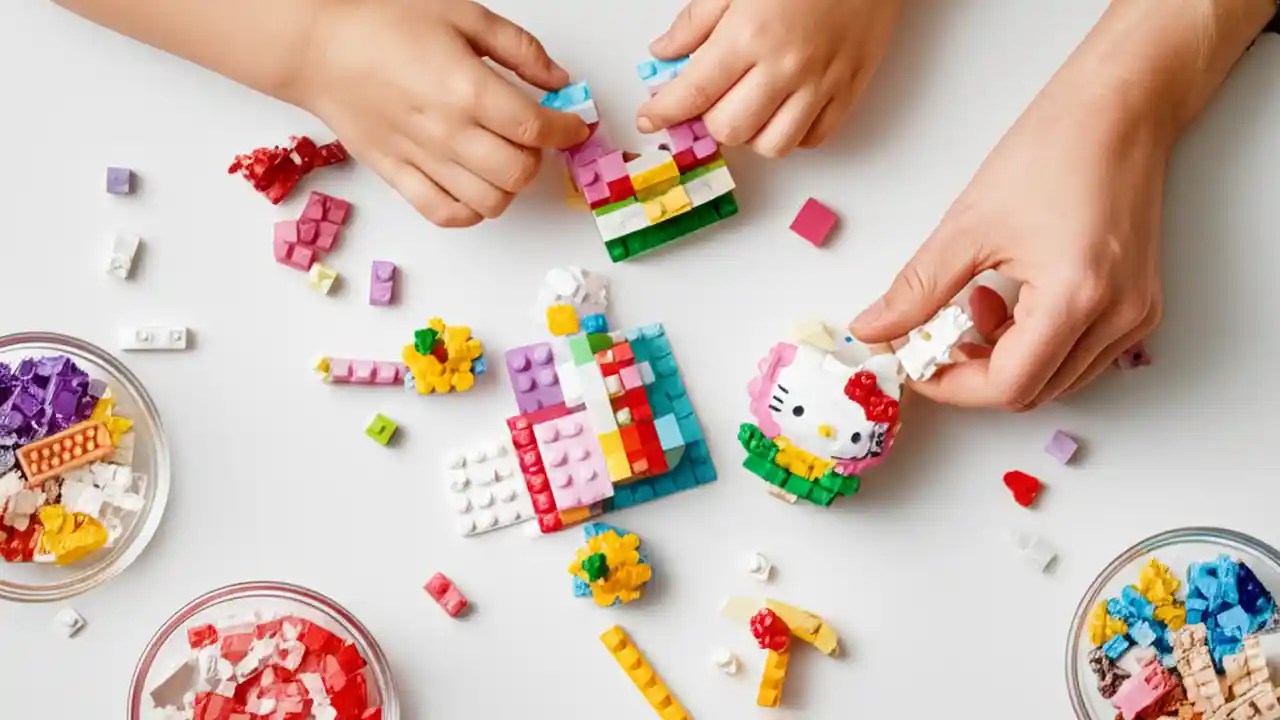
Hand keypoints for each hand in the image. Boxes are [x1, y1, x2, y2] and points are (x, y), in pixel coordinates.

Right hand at [298, 0, 587, 226]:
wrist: (318, 45)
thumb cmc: (382, 22)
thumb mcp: (463, 15)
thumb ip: (519, 49)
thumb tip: (559, 80)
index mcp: (468, 90)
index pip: (538, 130)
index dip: (567, 132)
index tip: (573, 126)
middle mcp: (447, 132)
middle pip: (519, 172)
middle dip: (540, 158)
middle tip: (535, 138)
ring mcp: (421, 159)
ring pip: (490, 202)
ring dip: (510, 185)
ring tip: (505, 159)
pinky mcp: (396, 176)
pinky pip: (446, 214)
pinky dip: (472, 211)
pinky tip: (476, 187)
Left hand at [636, 0, 900, 156]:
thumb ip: (697, 20)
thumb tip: (664, 51)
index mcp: (751, 35)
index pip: (695, 93)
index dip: (665, 112)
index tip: (651, 118)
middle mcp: (787, 67)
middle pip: (731, 129)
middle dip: (710, 120)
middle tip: (708, 100)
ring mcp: (822, 83)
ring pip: (773, 145)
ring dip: (751, 134)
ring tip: (748, 106)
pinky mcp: (850, 89)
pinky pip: (814, 138)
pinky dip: (793, 134)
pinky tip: (783, 109)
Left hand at [850, 80, 1168, 410]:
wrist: (1116, 111)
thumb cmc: (1053, 151)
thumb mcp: (967, 226)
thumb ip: (916, 290)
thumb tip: (874, 329)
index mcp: (1076, 298)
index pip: (1007, 386)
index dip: (951, 384)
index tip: (914, 363)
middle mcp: (1117, 317)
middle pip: (1033, 392)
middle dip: (974, 373)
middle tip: (935, 335)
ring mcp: (1135, 315)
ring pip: (1057, 380)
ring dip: (1006, 359)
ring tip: (976, 303)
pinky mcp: (1138, 306)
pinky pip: (1080, 355)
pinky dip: (1037, 344)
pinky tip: (1011, 300)